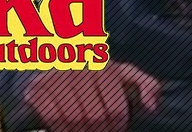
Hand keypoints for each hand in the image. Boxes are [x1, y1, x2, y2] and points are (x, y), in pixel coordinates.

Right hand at [24, 63, 159, 131]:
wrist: (63, 65)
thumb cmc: (101, 77)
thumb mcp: (126, 76)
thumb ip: (146, 85)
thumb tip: (153, 107)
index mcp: (105, 67)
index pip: (116, 109)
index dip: (119, 126)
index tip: (119, 129)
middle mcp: (81, 69)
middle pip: (95, 117)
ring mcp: (58, 77)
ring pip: (74, 119)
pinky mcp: (38, 87)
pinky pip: (52, 117)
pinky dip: (60, 129)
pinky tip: (68, 131)